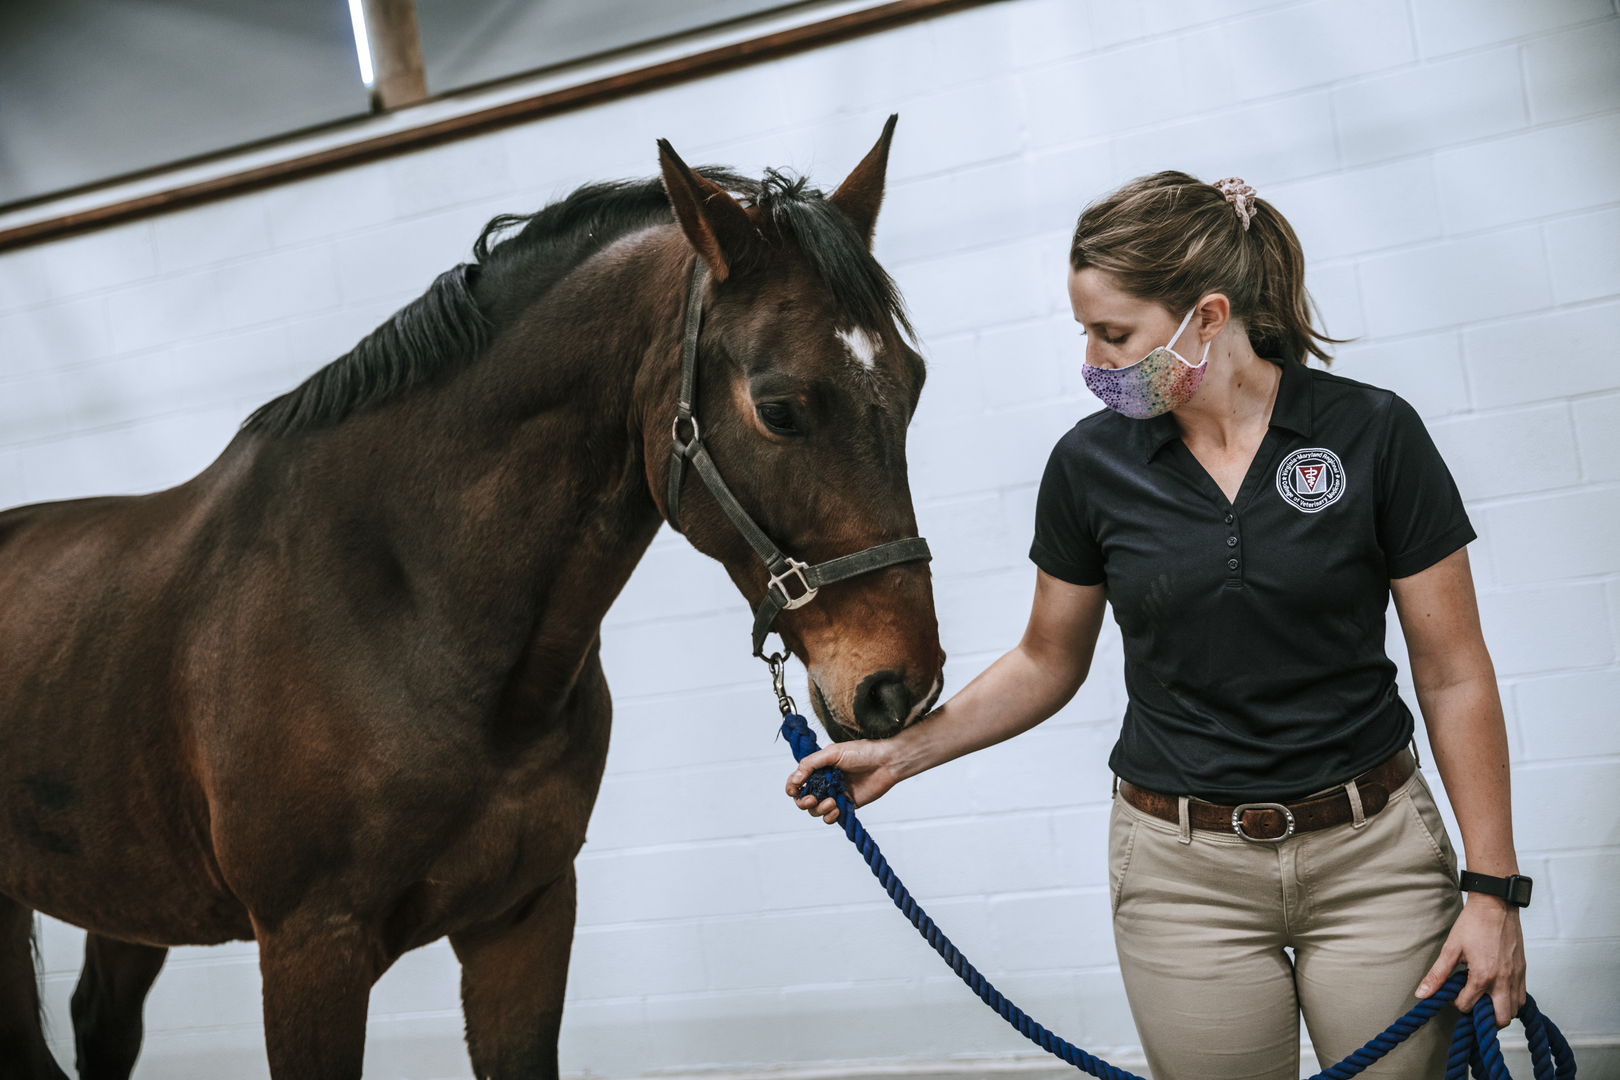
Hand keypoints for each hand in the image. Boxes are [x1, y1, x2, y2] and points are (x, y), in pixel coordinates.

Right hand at [784, 739, 903, 823]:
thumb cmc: (862, 752)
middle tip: (812, 798)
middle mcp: (824, 782)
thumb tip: (796, 778)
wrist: (885, 762)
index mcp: (818, 768)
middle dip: (803, 802)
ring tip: (832, 802)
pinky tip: (837, 808)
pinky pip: (831, 817)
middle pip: (803, 799)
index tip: (795, 790)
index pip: (797, 781)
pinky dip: (830, 816)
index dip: (792, 787)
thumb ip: (811, 764)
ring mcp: (835, 795)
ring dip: (819, 809)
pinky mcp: (846, 805)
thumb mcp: (832, 753)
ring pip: (816, 810)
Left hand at [1416, 894, 1525, 1026]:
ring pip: (1515, 1010)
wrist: (1495, 905)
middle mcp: (1503, 981)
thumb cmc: (1473, 924)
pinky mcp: (1523, 971)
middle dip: (1485, 1020)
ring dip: (1500, 1011)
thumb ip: (1437, 974)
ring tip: (1484, 999)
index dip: (1456, 1002)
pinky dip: (1511, 1001)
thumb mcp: (1450, 948)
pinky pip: (1522, 997)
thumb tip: (1422, 994)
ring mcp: (1516, 977)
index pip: (1468, 1006)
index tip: (1452, 991)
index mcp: (1483, 977)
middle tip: (1473, 1006)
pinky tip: (1498, 991)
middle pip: (1500, 1019)